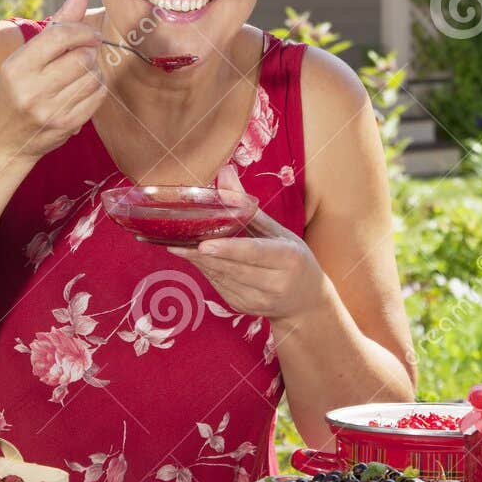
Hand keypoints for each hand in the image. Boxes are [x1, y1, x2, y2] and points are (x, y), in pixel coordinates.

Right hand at [0, 0, 106, 161]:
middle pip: (82, 58)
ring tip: (81, 72)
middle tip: (83, 54)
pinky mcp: (67, 126)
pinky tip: (84, 88)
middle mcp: (31, 90)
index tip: (90, 33)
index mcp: (16, 67)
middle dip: (88, 52)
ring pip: (93, 77)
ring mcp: (50, 111)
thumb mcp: (25, 57)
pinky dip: (97, 88)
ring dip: (93, 70)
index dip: (82, 30)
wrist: (3, 140)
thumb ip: (56, 26)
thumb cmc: (15, 90)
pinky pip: (97, 97)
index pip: (59, 37)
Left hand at [168, 165, 327, 322]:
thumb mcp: (279, 231)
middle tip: (174, 242)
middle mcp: (276, 284)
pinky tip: (197, 259)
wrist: (306, 301)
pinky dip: (207, 271)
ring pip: (222, 279)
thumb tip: (225, 173)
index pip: (254, 253)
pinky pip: (220, 287)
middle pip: (232, 268)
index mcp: (288, 259)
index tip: (202, 245)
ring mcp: (259, 301)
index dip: (228, 249)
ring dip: (199, 262)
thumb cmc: (293, 258)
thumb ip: (248, 206)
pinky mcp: (245, 309)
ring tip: (178, 246)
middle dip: (202, 255)